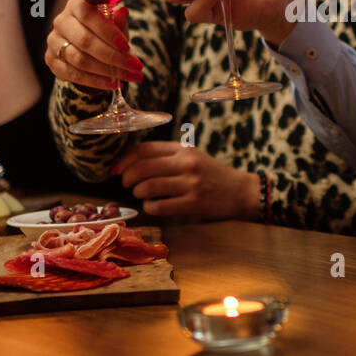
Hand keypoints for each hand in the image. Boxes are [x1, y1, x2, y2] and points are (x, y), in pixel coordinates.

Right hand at [45, 0, 143, 88]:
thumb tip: (123, 12)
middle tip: (135, 66)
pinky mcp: (51, 61)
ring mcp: (53, 42)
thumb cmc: (103, 31)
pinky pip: (74, 75)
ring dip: (108, 71)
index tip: (127, 46)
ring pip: (80, 60)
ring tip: (129, 76)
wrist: (87, 47)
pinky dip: (96, 81)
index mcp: (75, 6)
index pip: (88, 15)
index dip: (108, 31)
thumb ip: (118, 20)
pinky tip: (114, 84)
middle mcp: (61, 22)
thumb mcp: (114, 24)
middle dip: (114, 56)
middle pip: (85, 41)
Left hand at [112, 141, 258, 218]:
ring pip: (147, 187)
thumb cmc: (211, 174)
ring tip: (140, 193)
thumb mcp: (192, 156)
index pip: (144, 149)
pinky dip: (149, 206)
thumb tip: (130, 163)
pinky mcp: (193, 203)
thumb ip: (166, 156)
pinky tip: (153, 204)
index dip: (124, 159)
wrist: (240, 192)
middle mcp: (186, 163)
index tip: (115, 168)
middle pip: (142, 167)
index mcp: (183, 149)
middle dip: (127, 177)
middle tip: (126, 183)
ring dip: (137, 192)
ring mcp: (190, 184)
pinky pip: (159, 206)